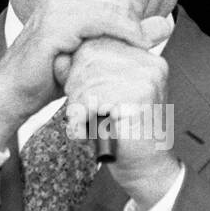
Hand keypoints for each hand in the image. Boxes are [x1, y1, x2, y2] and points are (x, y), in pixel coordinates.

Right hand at [0, 0, 171, 149]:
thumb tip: (166, 23)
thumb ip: (128, 33)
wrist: (13, 92)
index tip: (139, 30)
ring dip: (132, 25)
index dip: (134, 3)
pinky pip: (102, 21)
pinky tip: (132, 47)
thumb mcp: (94, 49)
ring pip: (114, 4)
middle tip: (141, 41)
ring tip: (140, 46)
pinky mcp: (56, 25)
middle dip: (136, 15)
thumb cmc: (49, 73)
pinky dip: (123, 33)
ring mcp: (57, 6)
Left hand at [62, 34, 180, 210]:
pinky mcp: (140, 98)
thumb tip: (59, 57)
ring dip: (80, 100)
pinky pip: (96, 96)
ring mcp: (148, 79)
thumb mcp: (101, 95)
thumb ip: (84, 73)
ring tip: (89, 118)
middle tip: (83, 108)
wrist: (147, 168)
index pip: (96, 43)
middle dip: (77, 83)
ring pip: (90, 76)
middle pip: (91, 56)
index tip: (80, 91)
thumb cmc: (125, 134)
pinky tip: (94, 125)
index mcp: (144, 57)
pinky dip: (86, 113)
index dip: (78, 67)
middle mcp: (150, 64)